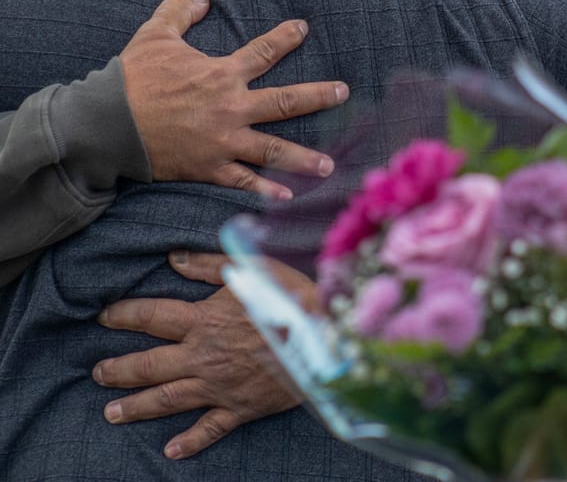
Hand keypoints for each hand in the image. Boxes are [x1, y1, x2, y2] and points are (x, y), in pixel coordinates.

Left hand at [93, 253, 312, 458]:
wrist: (324, 337)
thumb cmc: (288, 296)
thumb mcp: (249, 268)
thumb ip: (208, 264)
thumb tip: (172, 259)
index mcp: (203, 320)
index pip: (152, 317)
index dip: (125, 315)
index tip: (104, 316)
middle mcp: (203, 356)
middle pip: (151, 365)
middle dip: (120, 369)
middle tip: (97, 373)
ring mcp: (219, 386)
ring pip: (169, 399)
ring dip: (137, 406)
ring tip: (111, 413)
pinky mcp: (240, 408)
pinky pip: (210, 429)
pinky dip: (189, 442)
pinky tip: (170, 452)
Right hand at [119, 0, 348, 198]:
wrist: (110, 122)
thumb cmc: (133, 77)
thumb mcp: (155, 34)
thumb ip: (179, 12)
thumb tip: (200, 0)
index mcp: (222, 74)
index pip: (264, 51)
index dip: (286, 38)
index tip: (303, 29)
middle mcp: (231, 107)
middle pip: (285, 102)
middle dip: (318, 97)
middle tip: (343, 94)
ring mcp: (224, 141)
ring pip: (274, 150)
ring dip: (304, 158)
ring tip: (330, 165)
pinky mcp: (210, 168)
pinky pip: (243, 181)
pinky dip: (265, 191)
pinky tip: (288, 197)